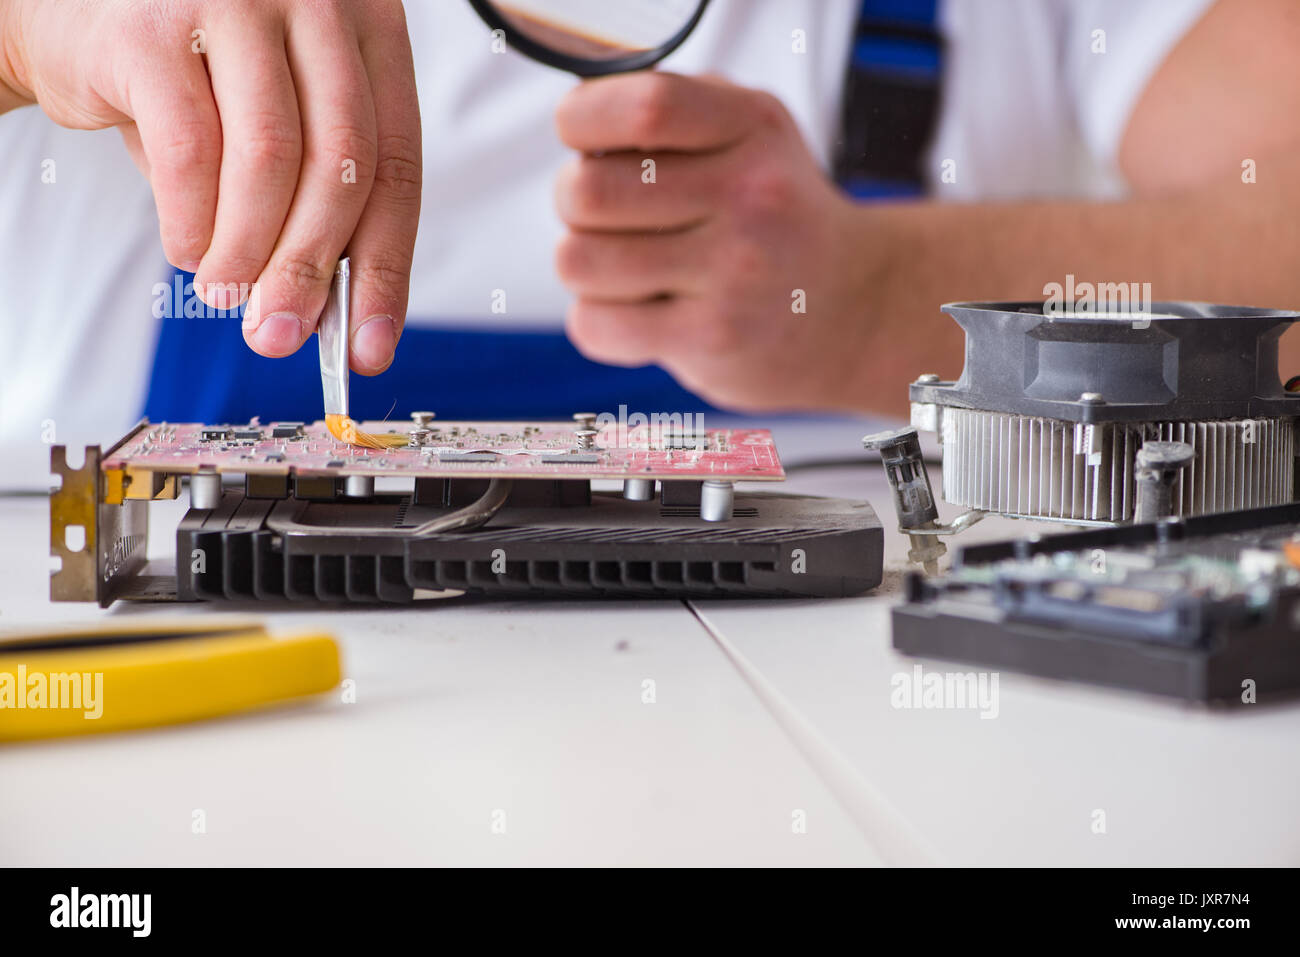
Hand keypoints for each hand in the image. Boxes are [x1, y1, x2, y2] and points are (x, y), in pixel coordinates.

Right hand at [1, 0, 420, 373]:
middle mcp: (317, 1)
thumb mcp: (277, 123)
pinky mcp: (156, 28)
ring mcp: (238, 3)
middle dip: (312, 271)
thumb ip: (315, 199)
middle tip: (283, 335)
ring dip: (249, 253)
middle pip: (341, 164)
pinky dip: (192, 223)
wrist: (73, 15)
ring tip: (228, 293)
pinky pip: (190, 154)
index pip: (396, 164)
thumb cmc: (195, 79)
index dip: (386, 267)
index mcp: (370, 25)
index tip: (369, 345)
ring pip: (270, 162)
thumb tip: (336, 313)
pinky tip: (189, 250)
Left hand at [553, 73, 876, 411]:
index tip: (580, 136)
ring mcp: (734, 272)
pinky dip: (598, 318)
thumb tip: (578, 118)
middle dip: (575, 202)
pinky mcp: (712, 338)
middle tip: (611, 215)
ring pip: (578, 260)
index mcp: (752, 126)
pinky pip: (594, 324)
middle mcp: (750, 196)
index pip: (643, 107)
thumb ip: (670, 107)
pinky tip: (639, 310)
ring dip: (585, 264)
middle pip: (587, 191)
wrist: (855, 306)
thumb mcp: (748, 132)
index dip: (583, 119)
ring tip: (627, 265)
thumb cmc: (774, 213)